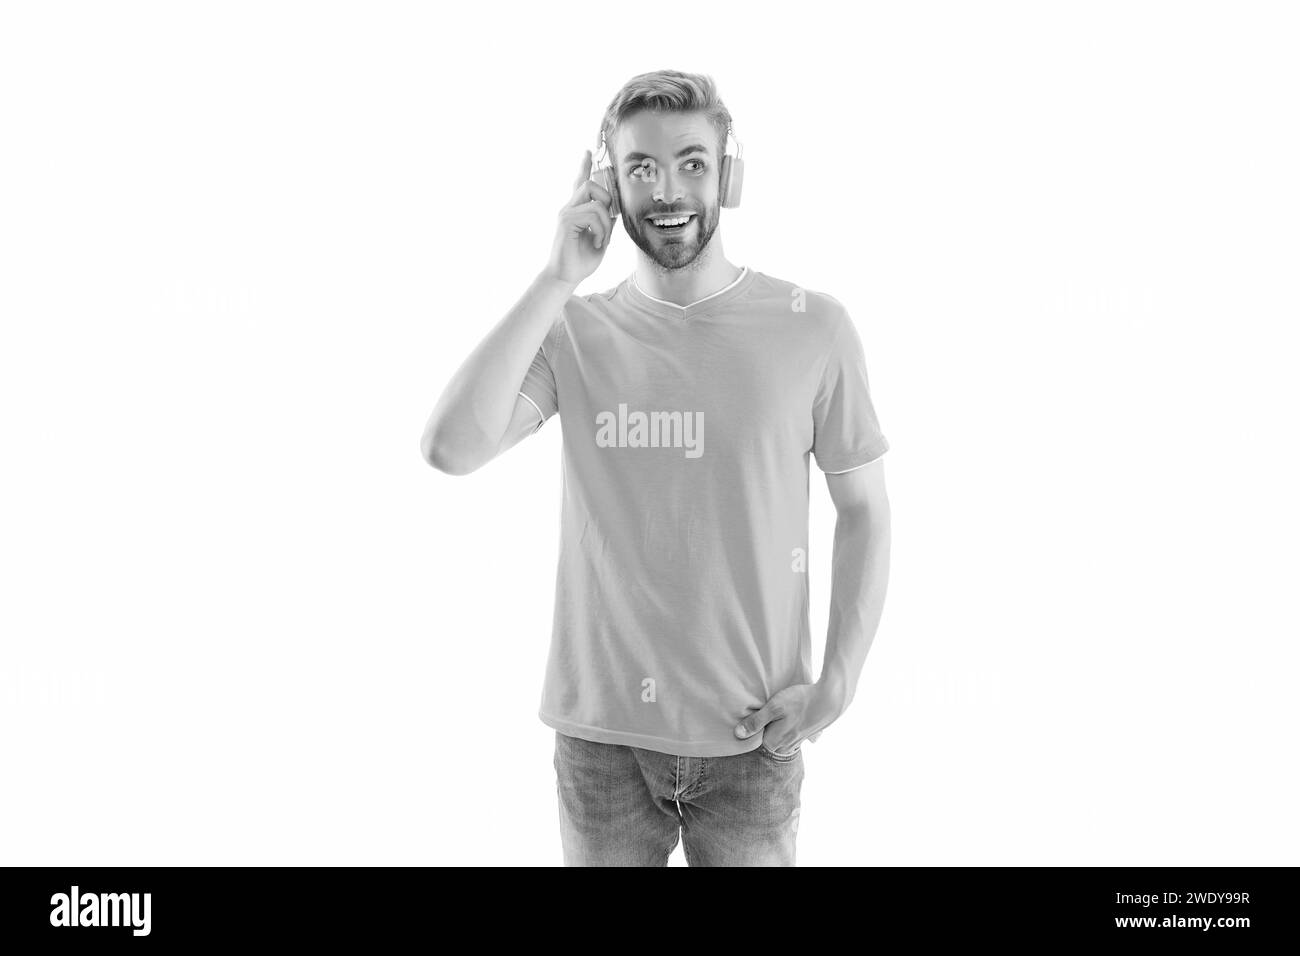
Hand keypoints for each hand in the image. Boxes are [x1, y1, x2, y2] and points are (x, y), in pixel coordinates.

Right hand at [543, 150, 615, 285]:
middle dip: (606, 199)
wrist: (566, 276)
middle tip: (608, 221)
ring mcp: (566, 212)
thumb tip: (614, 210)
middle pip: (590, 183)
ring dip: (605, 221)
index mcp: (577, 210)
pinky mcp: (566, 221)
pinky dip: (600, 230)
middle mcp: (569, 207)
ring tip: (601, 239)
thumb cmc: (581, 260)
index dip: (584, 166)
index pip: (580, 182)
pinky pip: (592, 214)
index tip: (588, 151)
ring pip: (594, 199)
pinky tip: (596, 243)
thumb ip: (606, 222)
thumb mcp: (601, 238)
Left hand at [734, 683, 840, 753]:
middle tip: (774, 707)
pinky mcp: (805, 736)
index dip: (755, 721)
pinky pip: (791, 732)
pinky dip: (790, 723)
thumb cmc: (800, 701)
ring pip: (779, 734)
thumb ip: (755, 722)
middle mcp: (784, 747)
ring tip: (786, 708)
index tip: (761, 709)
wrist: (830, 700)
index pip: (755, 736)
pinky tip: (795, 712)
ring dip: (779, 723)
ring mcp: (796, 743)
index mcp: (774, 743)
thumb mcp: (773, 707)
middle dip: (767, 724)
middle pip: (767, 736)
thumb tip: (737, 735)